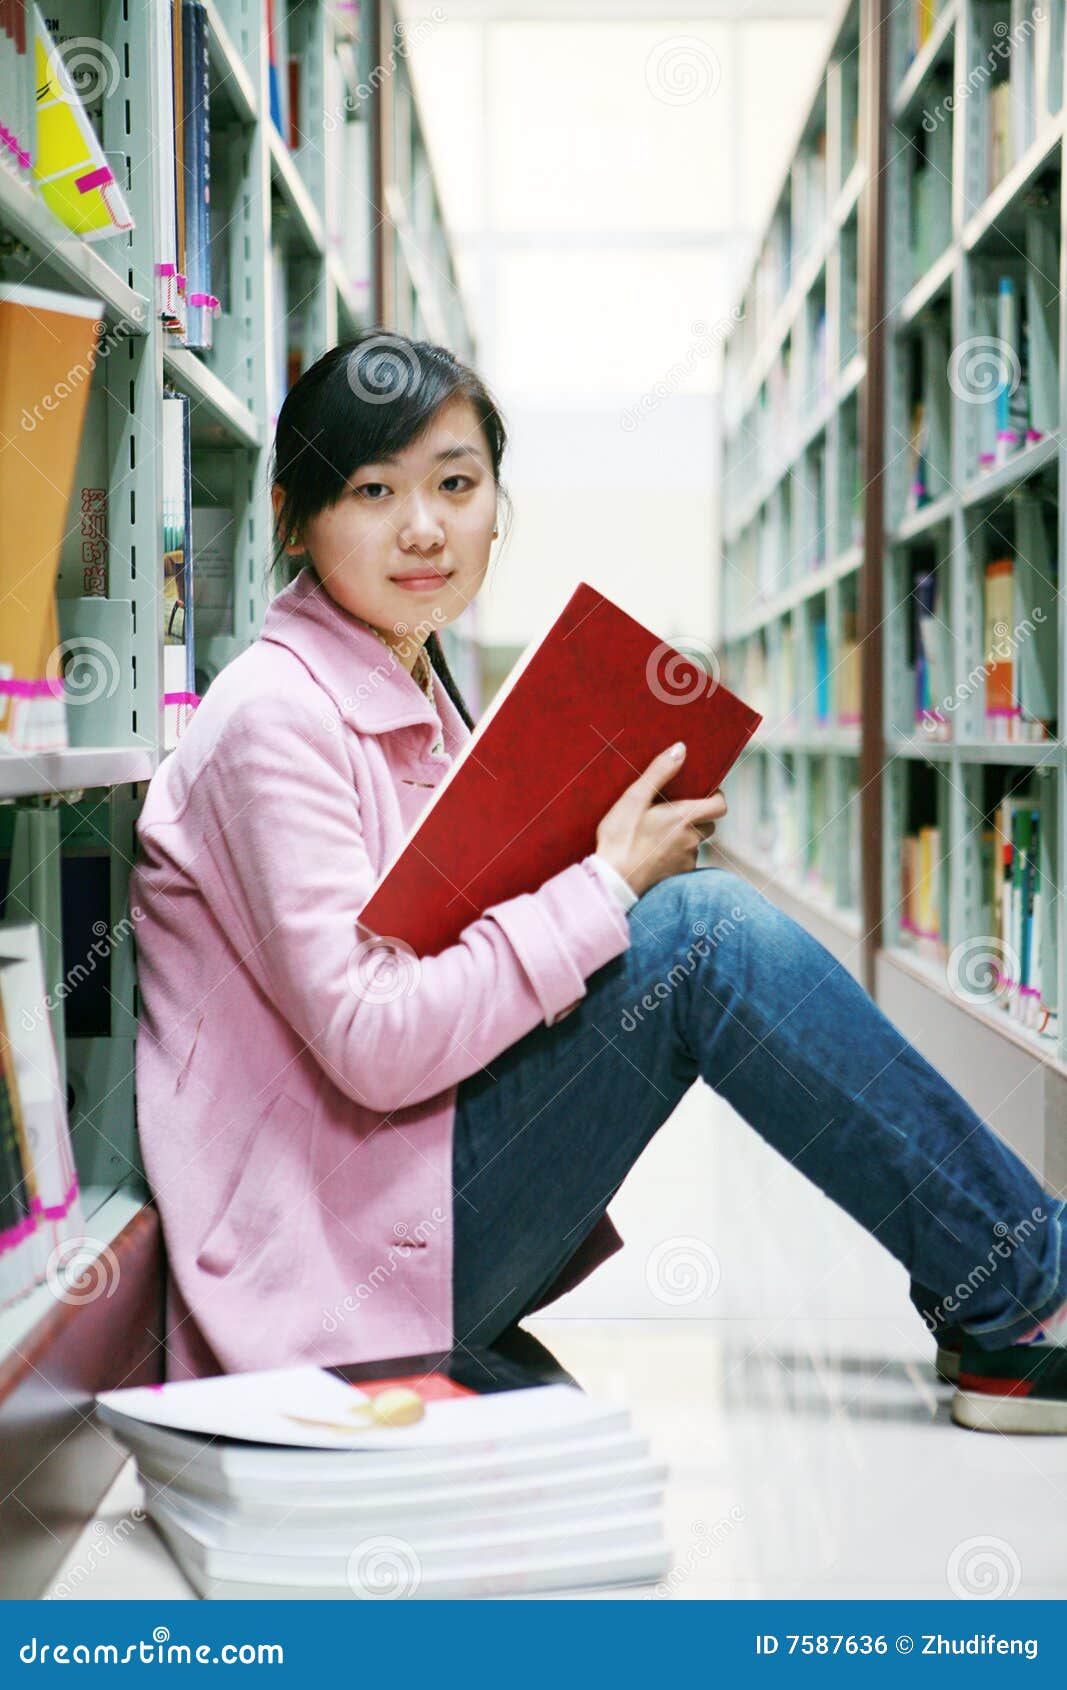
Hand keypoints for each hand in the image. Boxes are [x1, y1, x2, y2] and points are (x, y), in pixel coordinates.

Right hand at [594, 743, 726, 898]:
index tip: (701, 792)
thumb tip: (680, 749)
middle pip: (708, 824)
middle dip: (697, 816)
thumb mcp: (634, 798)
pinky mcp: (677, 876)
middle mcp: (691, 839)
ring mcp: (686, 860)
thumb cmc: (620, 838)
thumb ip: (659, 772)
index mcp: (684, 817)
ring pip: (695, 842)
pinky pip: (685, 860)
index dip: (716, 797)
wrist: (613, 882)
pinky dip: (675, 854)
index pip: (719, 806)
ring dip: (685, 835)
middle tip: (674, 811)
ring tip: (659, 832)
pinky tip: (653, 852)